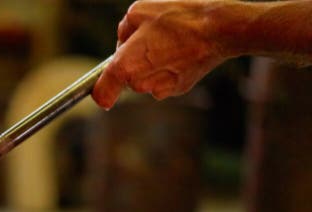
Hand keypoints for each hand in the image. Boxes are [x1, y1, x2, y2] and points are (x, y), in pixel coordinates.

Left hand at [93, 0, 229, 108]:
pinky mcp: (178, 90)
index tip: (100, 92)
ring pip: (146, 80)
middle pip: (127, 79)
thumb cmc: (178, 18)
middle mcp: (140, 83)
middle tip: (150, 41)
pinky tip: (181, 53)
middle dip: (133, 63)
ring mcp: (160, 89)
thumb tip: (123, 43)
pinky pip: (164, 81)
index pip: (102, 94)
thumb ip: (123, 30)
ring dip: (152, 66)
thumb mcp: (139, 10)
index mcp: (125, 66)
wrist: (218, 29)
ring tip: (170, 43)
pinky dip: (169, 70)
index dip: (99, 92)